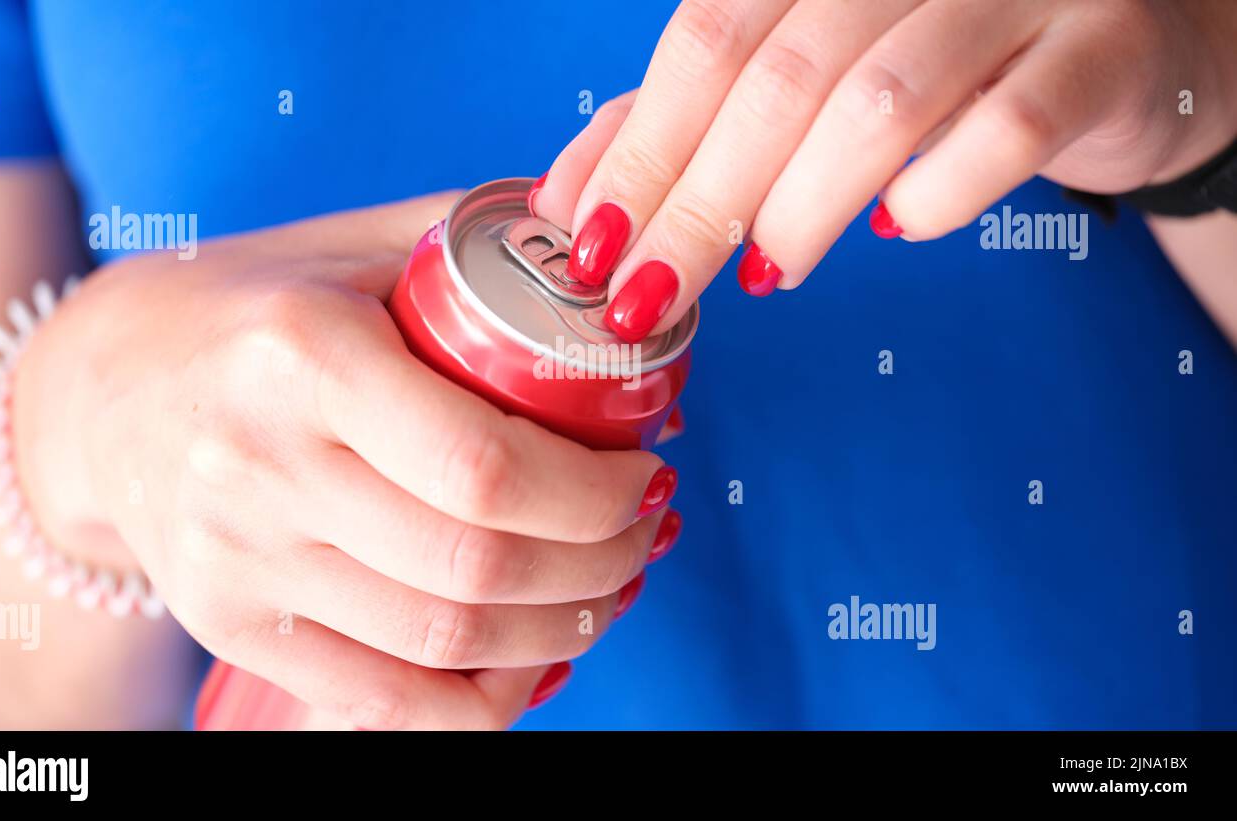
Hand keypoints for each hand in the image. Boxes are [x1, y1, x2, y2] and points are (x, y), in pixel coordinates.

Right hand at [11, 192, 680, 728]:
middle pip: (476, 563)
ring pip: (445, 642)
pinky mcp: (231, 628)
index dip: (595, 493)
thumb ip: (487, 250)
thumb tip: (624, 299)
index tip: (647, 473)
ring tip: (611, 586)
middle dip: (603, 564)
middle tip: (646, 531)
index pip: (483, 465)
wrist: (103, 391)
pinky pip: (383, 704)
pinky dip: (485, 698)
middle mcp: (260, 466)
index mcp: (303, 354)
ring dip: (564, 628)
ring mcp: (238, 563)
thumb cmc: (254, 308)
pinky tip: (537, 655)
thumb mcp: (359, 244)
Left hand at [530, 0, 1236, 337]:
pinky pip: (1006, 128)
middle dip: (697, 203)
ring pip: (879, 101)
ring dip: (800, 208)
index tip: (592, 245)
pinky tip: (900, 227)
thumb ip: (684, 119)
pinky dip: (936, 194)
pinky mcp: (1103, 47)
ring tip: (766, 273)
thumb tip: (570, 197)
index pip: (707, 39)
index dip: (641, 149)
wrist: (1119, 41)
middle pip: (777, 75)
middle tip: (651, 296)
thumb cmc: (937, 62)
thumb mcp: (797, 76)